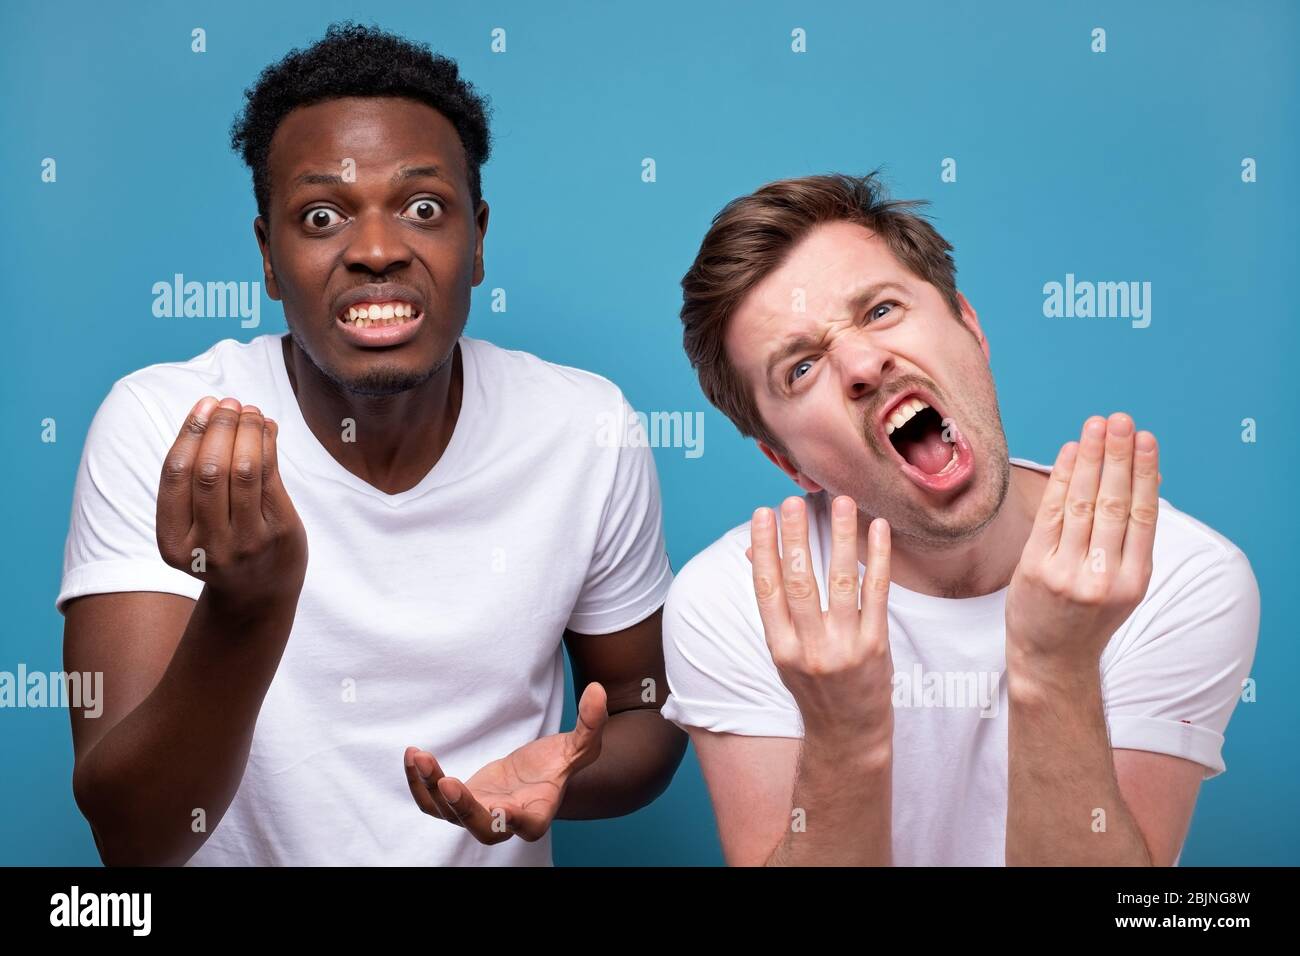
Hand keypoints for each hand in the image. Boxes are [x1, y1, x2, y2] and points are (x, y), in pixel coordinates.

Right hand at [156, 396, 307, 608]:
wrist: (258, 593)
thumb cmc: (221, 545)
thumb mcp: (192, 525)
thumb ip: (193, 480)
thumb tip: (211, 413)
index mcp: (173, 543)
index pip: (176, 473)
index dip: (191, 432)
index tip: (204, 404)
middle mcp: (208, 546)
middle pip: (210, 469)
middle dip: (220, 426)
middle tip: (229, 402)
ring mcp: (247, 542)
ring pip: (244, 470)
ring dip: (247, 430)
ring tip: (249, 411)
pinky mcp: (280, 534)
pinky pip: (272, 477)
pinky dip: (268, 444)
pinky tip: (267, 427)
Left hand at [404, 682, 607, 843]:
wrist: (539, 776)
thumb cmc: (561, 764)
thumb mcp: (582, 743)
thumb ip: (590, 722)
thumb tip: (598, 691)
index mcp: (537, 813)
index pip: (527, 824)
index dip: (513, 820)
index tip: (504, 808)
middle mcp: (506, 822)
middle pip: (482, 828)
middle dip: (462, 808)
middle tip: (447, 782)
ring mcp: (479, 815)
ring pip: (448, 814)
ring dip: (430, 789)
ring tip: (420, 756)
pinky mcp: (459, 804)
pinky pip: (433, 803)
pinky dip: (420, 784)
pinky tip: (414, 757)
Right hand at [749, 495, 893, 750]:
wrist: (848, 737)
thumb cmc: (814, 689)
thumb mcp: (785, 654)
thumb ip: (776, 608)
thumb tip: (755, 554)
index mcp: (779, 648)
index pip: (767, 588)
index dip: (764, 548)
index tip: (762, 514)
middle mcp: (809, 648)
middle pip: (800, 581)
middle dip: (796, 536)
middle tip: (793, 500)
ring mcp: (845, 648)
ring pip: (841, 581)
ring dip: (840, 536)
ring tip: (841, 501)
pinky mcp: (876, 647)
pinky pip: (877, 594)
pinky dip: (878, 558)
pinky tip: (878, 529)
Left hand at [1005, 413, 1159, 673]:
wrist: (1051, 660)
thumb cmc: (1087, 615)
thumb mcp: (1121, 583)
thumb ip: (1130, 538)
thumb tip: (1146, 478)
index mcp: (1135, 580)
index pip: (1142, 514)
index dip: (1144, 473)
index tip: (1147, 438)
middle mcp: (1105, 576)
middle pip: (1113, 503)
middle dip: (1118, 456)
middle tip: (1121, 420)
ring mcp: (1069, 573)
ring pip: (1082, 504)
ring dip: (1089, 460)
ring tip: (1096, 427)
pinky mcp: (1037, 569)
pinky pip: (1050, 515)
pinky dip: (1060, 480)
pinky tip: (1069, 454)